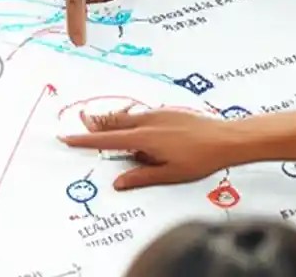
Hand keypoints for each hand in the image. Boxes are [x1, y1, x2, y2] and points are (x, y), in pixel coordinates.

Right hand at [59, 108, 231, 189]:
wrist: (226, 138)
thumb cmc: (200, 159)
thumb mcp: (170, 174)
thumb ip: (142, 176)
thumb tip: (118, 182)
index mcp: (145, 138)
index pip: (108, 140)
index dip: (86, 140)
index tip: (68, 138)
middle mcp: (148, 122)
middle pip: (113, 122)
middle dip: (95, 124)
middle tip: (80, 123)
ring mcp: (159, 114)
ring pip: (127, 118)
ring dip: (113, 122)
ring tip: (102, 124)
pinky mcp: (168, 112)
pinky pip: (142, 116)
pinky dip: (130, 121)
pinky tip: (136, 130)